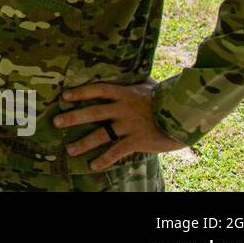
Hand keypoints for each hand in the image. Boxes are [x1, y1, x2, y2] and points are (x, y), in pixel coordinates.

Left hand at [55, 78, 185, 170]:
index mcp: (126, 93)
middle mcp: (124, 108)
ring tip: (70, 150)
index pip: (98, 89)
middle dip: (73, 117)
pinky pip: (117, 151)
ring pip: (102, 134)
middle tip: (56, 122)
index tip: (65, 96)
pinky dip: (104, 159)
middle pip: (93, 112)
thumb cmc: (168, 99)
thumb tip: (131, 77)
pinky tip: (93, 166)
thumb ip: (136, 85)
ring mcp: (130, 125)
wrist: (187, 114)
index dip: (81, 92)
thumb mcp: (150, 87)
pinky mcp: (138, 140)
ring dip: (84, 143)